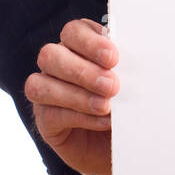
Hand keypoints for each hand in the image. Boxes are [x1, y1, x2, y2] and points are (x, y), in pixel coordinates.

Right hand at [25, 18, 118, 174]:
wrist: (125, 143)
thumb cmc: (129, 106)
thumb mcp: (133, 84)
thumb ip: (126, 70)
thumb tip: (131, 66)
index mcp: (79, 46)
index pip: (73, 32)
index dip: (90, 42)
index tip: (113, 58)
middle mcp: (57, 65)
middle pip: (51, 55)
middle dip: (83, 71)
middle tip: (112, 85)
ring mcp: (46, 92)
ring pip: (41, 85)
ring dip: (76, 95)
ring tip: (106, 106)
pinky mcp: (45, 120)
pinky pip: (50, 114)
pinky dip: (78, 116)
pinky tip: (102, 121)